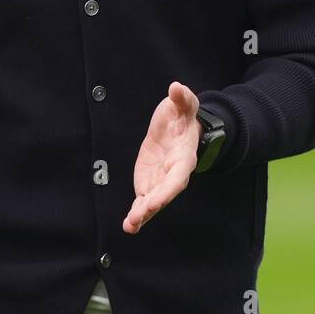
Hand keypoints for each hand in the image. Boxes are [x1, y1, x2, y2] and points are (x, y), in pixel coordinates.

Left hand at [123, 81, 199, 233]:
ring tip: (130, 226)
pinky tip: (130, 225)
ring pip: (153, 201)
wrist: (179, 124)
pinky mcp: (149, 182)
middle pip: (164, 193)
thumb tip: (176, 88)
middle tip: (138, 216)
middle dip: (152, 205)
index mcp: (183, 157)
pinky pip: (143, 201)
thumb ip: (183, 97)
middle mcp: (174, 173)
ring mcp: (161, 180)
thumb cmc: (183, 115)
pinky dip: (137, 213)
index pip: (177, 176)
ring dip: (142, 214)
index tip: (155, 200)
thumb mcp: (184, 103)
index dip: (167, 189)